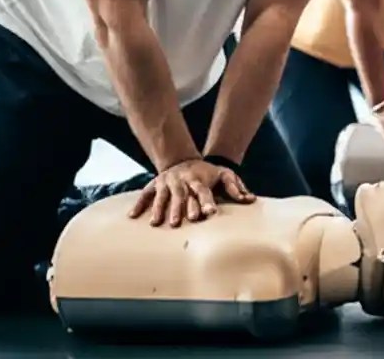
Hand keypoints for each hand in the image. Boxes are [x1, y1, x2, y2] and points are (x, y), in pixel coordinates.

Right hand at [129, 159, 253, 227]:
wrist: (185, 159)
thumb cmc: (208, 173)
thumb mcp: (225, 175)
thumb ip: (236, 188)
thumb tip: (251, 199)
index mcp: (199, 180)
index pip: (204, 192)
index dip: (206, 202)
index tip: (210, 213)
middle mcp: (182, 181)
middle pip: (181, 195)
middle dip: (180, 208)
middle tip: (178, 223)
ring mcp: (166, 182)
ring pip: (162, 196)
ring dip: (159, 209)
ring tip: (156, 223)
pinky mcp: (155, 184)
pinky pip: (144, 194)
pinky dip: (138, 204)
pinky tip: (132, 216)